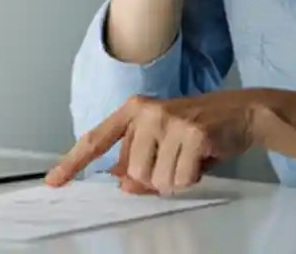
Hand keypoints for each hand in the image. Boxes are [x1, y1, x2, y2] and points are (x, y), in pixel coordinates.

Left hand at [44, 91, 258, 194]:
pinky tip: (202, 158)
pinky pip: (180, 178)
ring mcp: (169, 121)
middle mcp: (146, 112)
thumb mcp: (163, 141)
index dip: (73, 162)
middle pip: (132, 173)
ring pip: (155, 179)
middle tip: (176, 161)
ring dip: (175, 179)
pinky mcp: (191, 133)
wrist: (241, 112)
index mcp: (133, 111)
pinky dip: (192, 177)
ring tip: (189, 158)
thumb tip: (124, 185)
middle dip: (155, 178)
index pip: (96, 139)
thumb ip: (138, 161)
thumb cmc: (198, 128)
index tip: (55, 181)